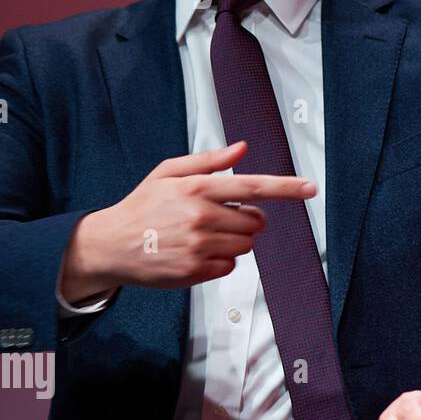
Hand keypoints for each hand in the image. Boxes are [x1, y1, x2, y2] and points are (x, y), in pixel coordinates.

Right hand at [59, 141, 313, 300]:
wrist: (109, 245)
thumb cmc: (142, 206)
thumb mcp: (168, 173)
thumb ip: (208, 161)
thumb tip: (242, 148)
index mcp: (197, 188)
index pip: (253, 186)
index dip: (286, 188)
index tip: (311, 188)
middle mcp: (201, 217)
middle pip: (256, 222)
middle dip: (244, 220)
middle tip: (215, 218)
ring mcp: (198, 247)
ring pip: (246, 245)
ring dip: (232, 240)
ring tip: (200, 235)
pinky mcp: (195, 271)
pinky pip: (230, 266)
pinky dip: (220, 261)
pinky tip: (195, 252)